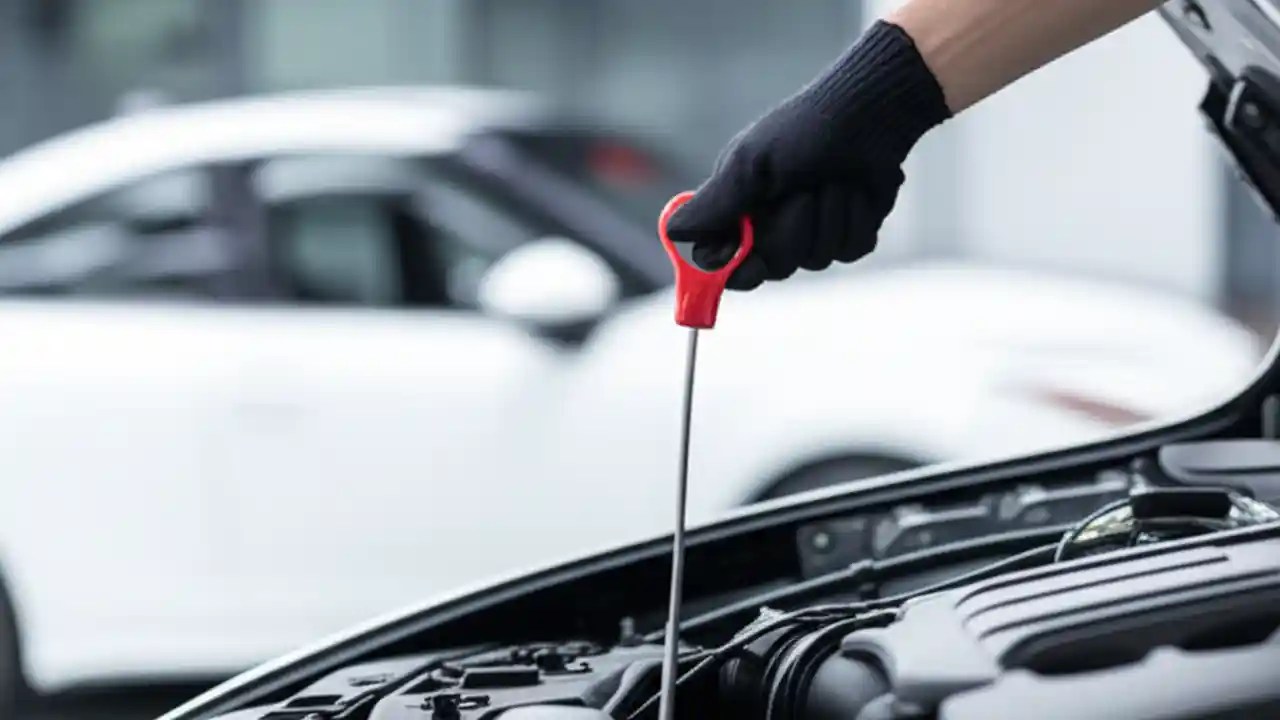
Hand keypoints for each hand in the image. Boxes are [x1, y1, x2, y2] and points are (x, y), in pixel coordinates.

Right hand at [665, 21, 950, 289]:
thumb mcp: (751, 164)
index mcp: (740, 210)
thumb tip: (673, 232)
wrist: (870, 113)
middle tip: (800, 192)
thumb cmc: (804, 128)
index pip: (723, 264)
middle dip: (791, 230)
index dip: (732, 269)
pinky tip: (855, 190)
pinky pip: (850, 249)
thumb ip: (715, 204)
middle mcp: (772, 225)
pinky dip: (855, 218)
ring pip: (817, 260)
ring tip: (831, 179)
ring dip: (828, 216)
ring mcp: (813, 232)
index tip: (748, 260)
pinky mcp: (850, 233)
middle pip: (774, 267)